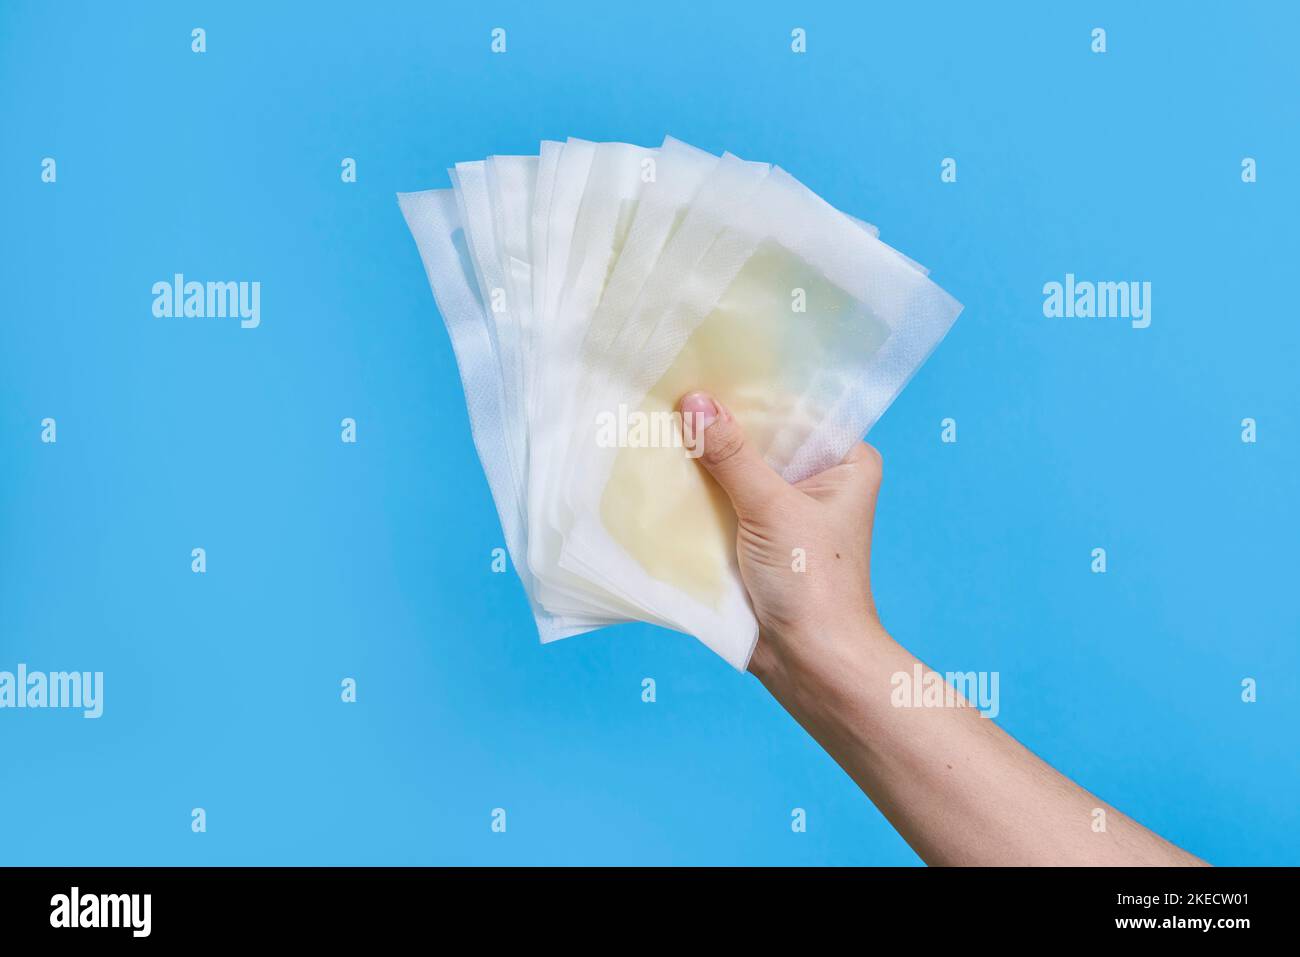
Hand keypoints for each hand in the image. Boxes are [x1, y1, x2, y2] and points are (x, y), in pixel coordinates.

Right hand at [678, 391, 883, 675]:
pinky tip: (661, 466)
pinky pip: (723, 501)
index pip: (797, 409)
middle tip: (670, 387)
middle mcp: (820, 479)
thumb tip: (694, 401)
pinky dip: (698, 492)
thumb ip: (730, 455)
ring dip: (704, 458)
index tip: (707, 363)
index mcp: (847, 461)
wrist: (809, 661)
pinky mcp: (756, 537)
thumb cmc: (813, 583)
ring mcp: (786, 510)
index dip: (755, 390)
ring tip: (656, 419)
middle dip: (722, 424)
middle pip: (764, 438)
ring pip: (739, 470)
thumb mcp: (771, 507)